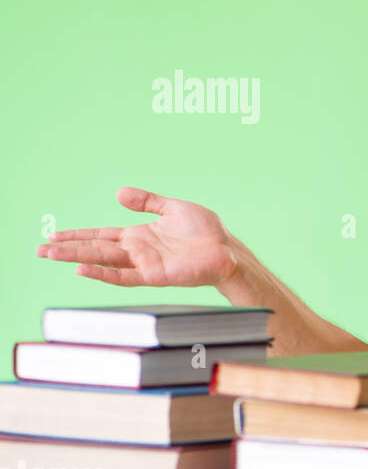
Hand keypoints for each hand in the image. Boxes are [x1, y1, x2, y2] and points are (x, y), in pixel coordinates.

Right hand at [36, 187, 238, 287]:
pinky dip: (103, 273)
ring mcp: (144, 263)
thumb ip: (147, 201)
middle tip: (40, 249)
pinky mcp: (155, 275)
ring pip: (102, 261)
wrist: (226, 250)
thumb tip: (119, 192)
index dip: (78, 235)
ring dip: (76, 258)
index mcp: (139, 235)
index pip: (101, 235)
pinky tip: (83, 269)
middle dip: (67, 249)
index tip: (54, 235)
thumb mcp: (173, 208)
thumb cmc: (206, 232)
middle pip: (94, 248)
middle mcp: (137, 251)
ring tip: (51, 255)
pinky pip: (124, 276)